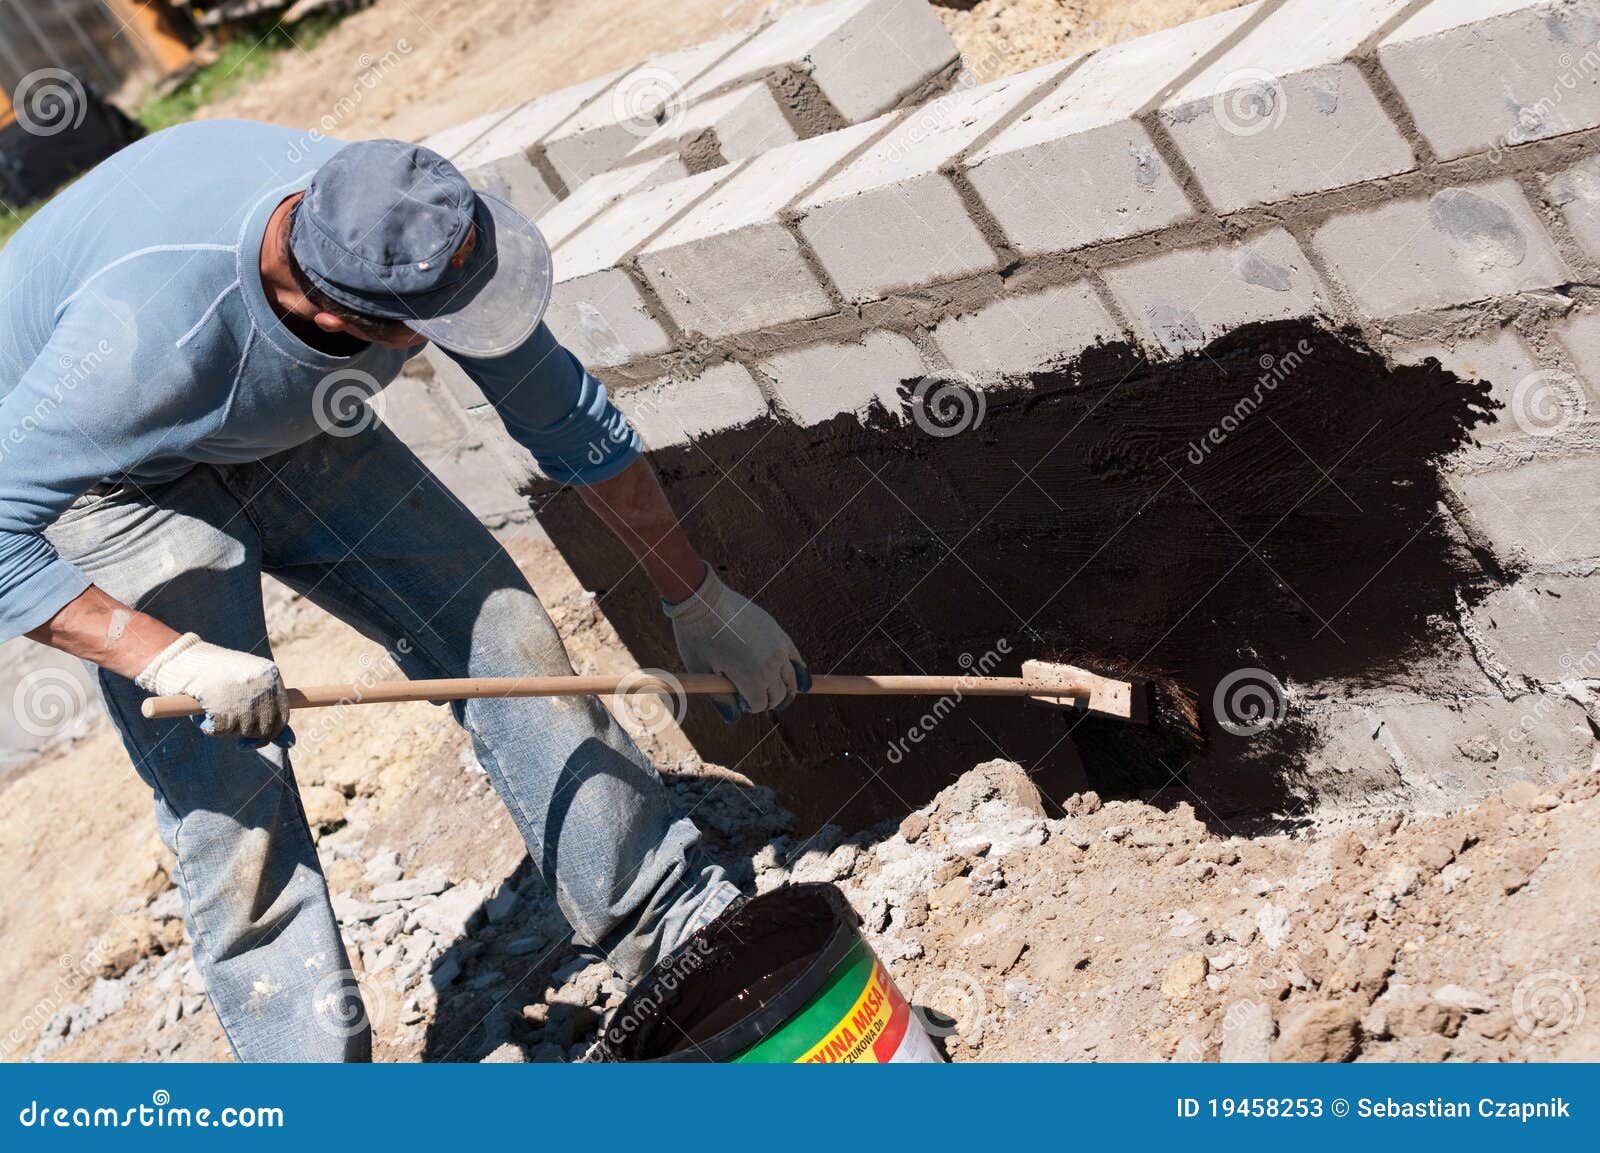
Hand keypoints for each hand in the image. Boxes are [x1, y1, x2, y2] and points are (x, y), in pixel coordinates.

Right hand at [136, 633, 290, 742]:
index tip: (254, 739)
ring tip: (211, 706)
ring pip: (241, 731)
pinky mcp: (222, 706)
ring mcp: (243, 697)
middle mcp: (263, 686)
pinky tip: (201, 710)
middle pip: (265, 728)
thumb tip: (291, 743)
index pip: (283, 715)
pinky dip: (207, 727)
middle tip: (235, 736)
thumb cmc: (214, 673)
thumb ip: (268, 712)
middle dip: (249, 737)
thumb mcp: (246, 688)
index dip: (271, 731)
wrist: (180, 658)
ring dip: (225, 728)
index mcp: (272, 675)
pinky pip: (217, 731)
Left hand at [664, 569, 809, 720]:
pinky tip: (800, 682)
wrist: (704, 600)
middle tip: (753, 698)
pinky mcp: (778, 633)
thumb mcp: (702, 672)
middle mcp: (770, 665)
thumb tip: (734, 718)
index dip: (749, 706)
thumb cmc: (698, 637)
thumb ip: (720, 698)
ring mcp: (777, 647)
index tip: (737, 699)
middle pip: (779, 694)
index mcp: (751, 677)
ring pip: (791, 679)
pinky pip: (796, 658)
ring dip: (784, 689)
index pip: (760, 704)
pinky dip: (798, 671)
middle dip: (767, 701)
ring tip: (774, 693)